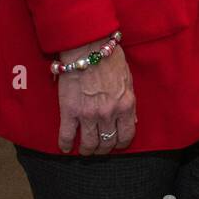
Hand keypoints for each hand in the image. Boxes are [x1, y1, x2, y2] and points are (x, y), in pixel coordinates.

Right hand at [57, 38, 136, 154]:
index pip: (127, 135)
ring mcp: (88, 114)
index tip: (117, 143)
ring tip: (85, 150)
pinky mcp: (70, 111)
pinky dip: (65, 146)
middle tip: (99, 148)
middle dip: (104, 149)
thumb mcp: (128, 80)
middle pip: (107, 142)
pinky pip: (67, 136)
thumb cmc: (110, 59)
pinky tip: (66, 148)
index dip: (121, 143)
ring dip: (87, 150)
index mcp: (126, 105)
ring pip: (89, 144)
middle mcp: (109, 113)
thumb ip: (129, 102)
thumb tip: (132, 120)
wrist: (88, 48)